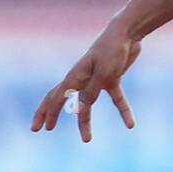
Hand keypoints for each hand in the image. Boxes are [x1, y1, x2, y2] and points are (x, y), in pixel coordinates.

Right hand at [31, 16, 141, 140]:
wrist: (127, 32)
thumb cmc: (112, 50)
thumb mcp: (103, 74)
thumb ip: (91, 93)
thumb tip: (76, 111)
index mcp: (76, 76)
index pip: (57, 97)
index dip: (47, 113)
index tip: (42, 128)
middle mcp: (83, 78)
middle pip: (63, 98)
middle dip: (52, 114)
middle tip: (45, 129)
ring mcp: (97, 78)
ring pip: (87, 104)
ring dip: (85, 121)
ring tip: (86, 139)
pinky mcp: (112, 78)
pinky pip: (116, 99)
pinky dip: (123, 111)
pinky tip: (130, 124)